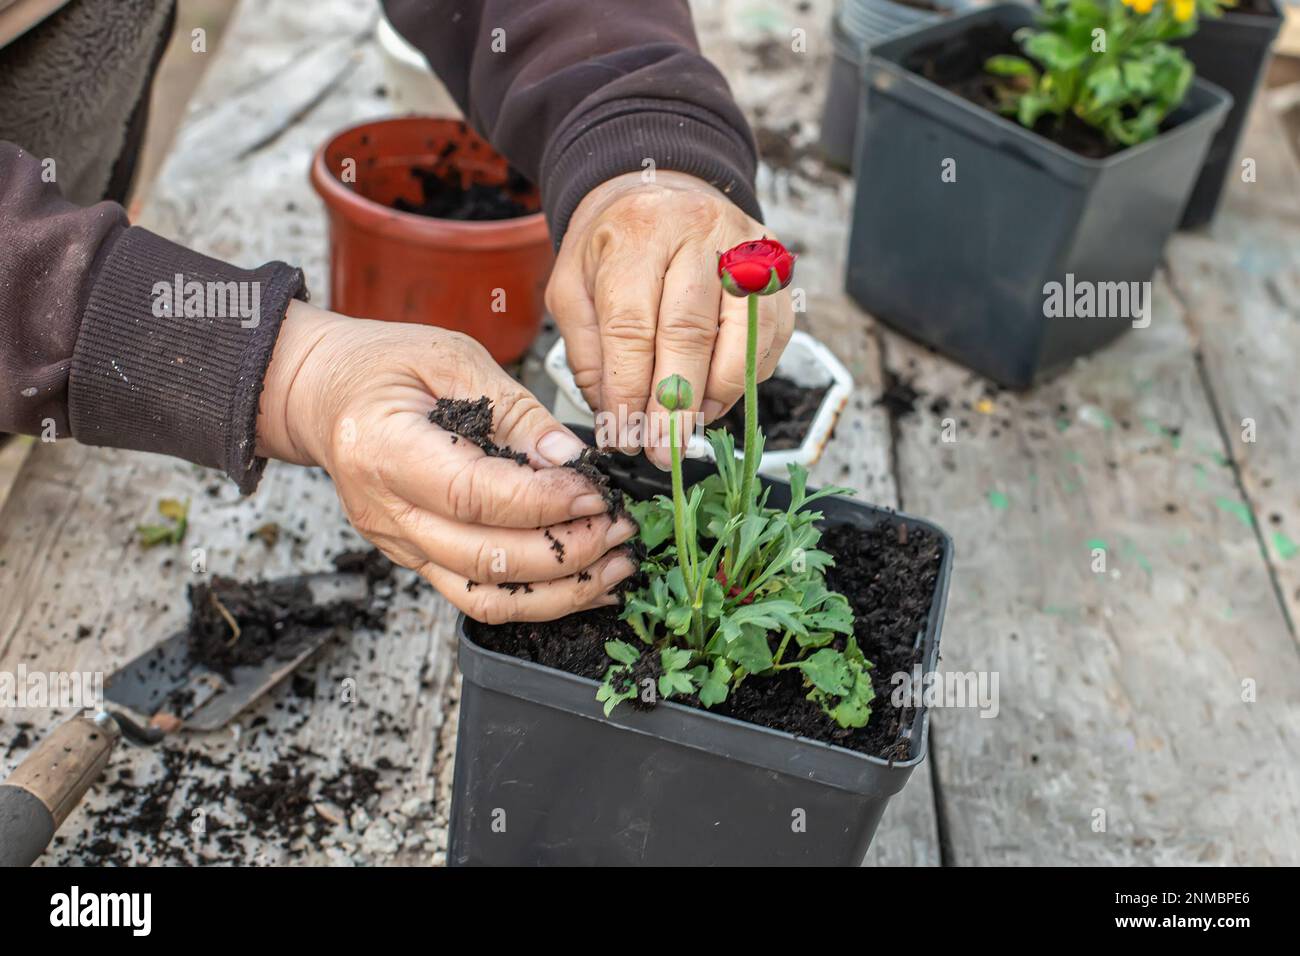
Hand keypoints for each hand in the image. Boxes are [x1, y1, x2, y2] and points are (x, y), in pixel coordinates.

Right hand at [257, 301, 637, 622]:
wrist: (322, 394)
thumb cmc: (381, 366)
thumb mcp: (450, 357)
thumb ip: (513, 411)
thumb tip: (570, 459)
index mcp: (383, 450)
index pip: (473, 496)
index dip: (542, 503)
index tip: (596, 493)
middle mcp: (387, 512)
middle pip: (485, 559)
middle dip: (567, 551)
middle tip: (621, 526)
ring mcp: (400, 546)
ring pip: (486, 596)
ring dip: (562, 589)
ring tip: (617, 564)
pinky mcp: (418, 561)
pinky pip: (481, 596)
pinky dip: (539, 599)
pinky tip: (586, 581)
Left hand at [546, 171, 793, 468]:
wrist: (665, 190)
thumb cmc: (616, 243)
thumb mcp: (574, 284)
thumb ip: (588, 348)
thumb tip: (612, 411)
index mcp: (640, 233)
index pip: (633, 326)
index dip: (628, 390)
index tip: (621, 434)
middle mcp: (700, 234)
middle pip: (690, 334)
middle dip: (674, 406)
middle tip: (660, 451)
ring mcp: (747, 251)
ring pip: (741, 340)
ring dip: (715, 399)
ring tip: (688, 431)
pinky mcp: (777, 273)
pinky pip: (770, 340)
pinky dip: (744, 381)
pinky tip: (713, 402)